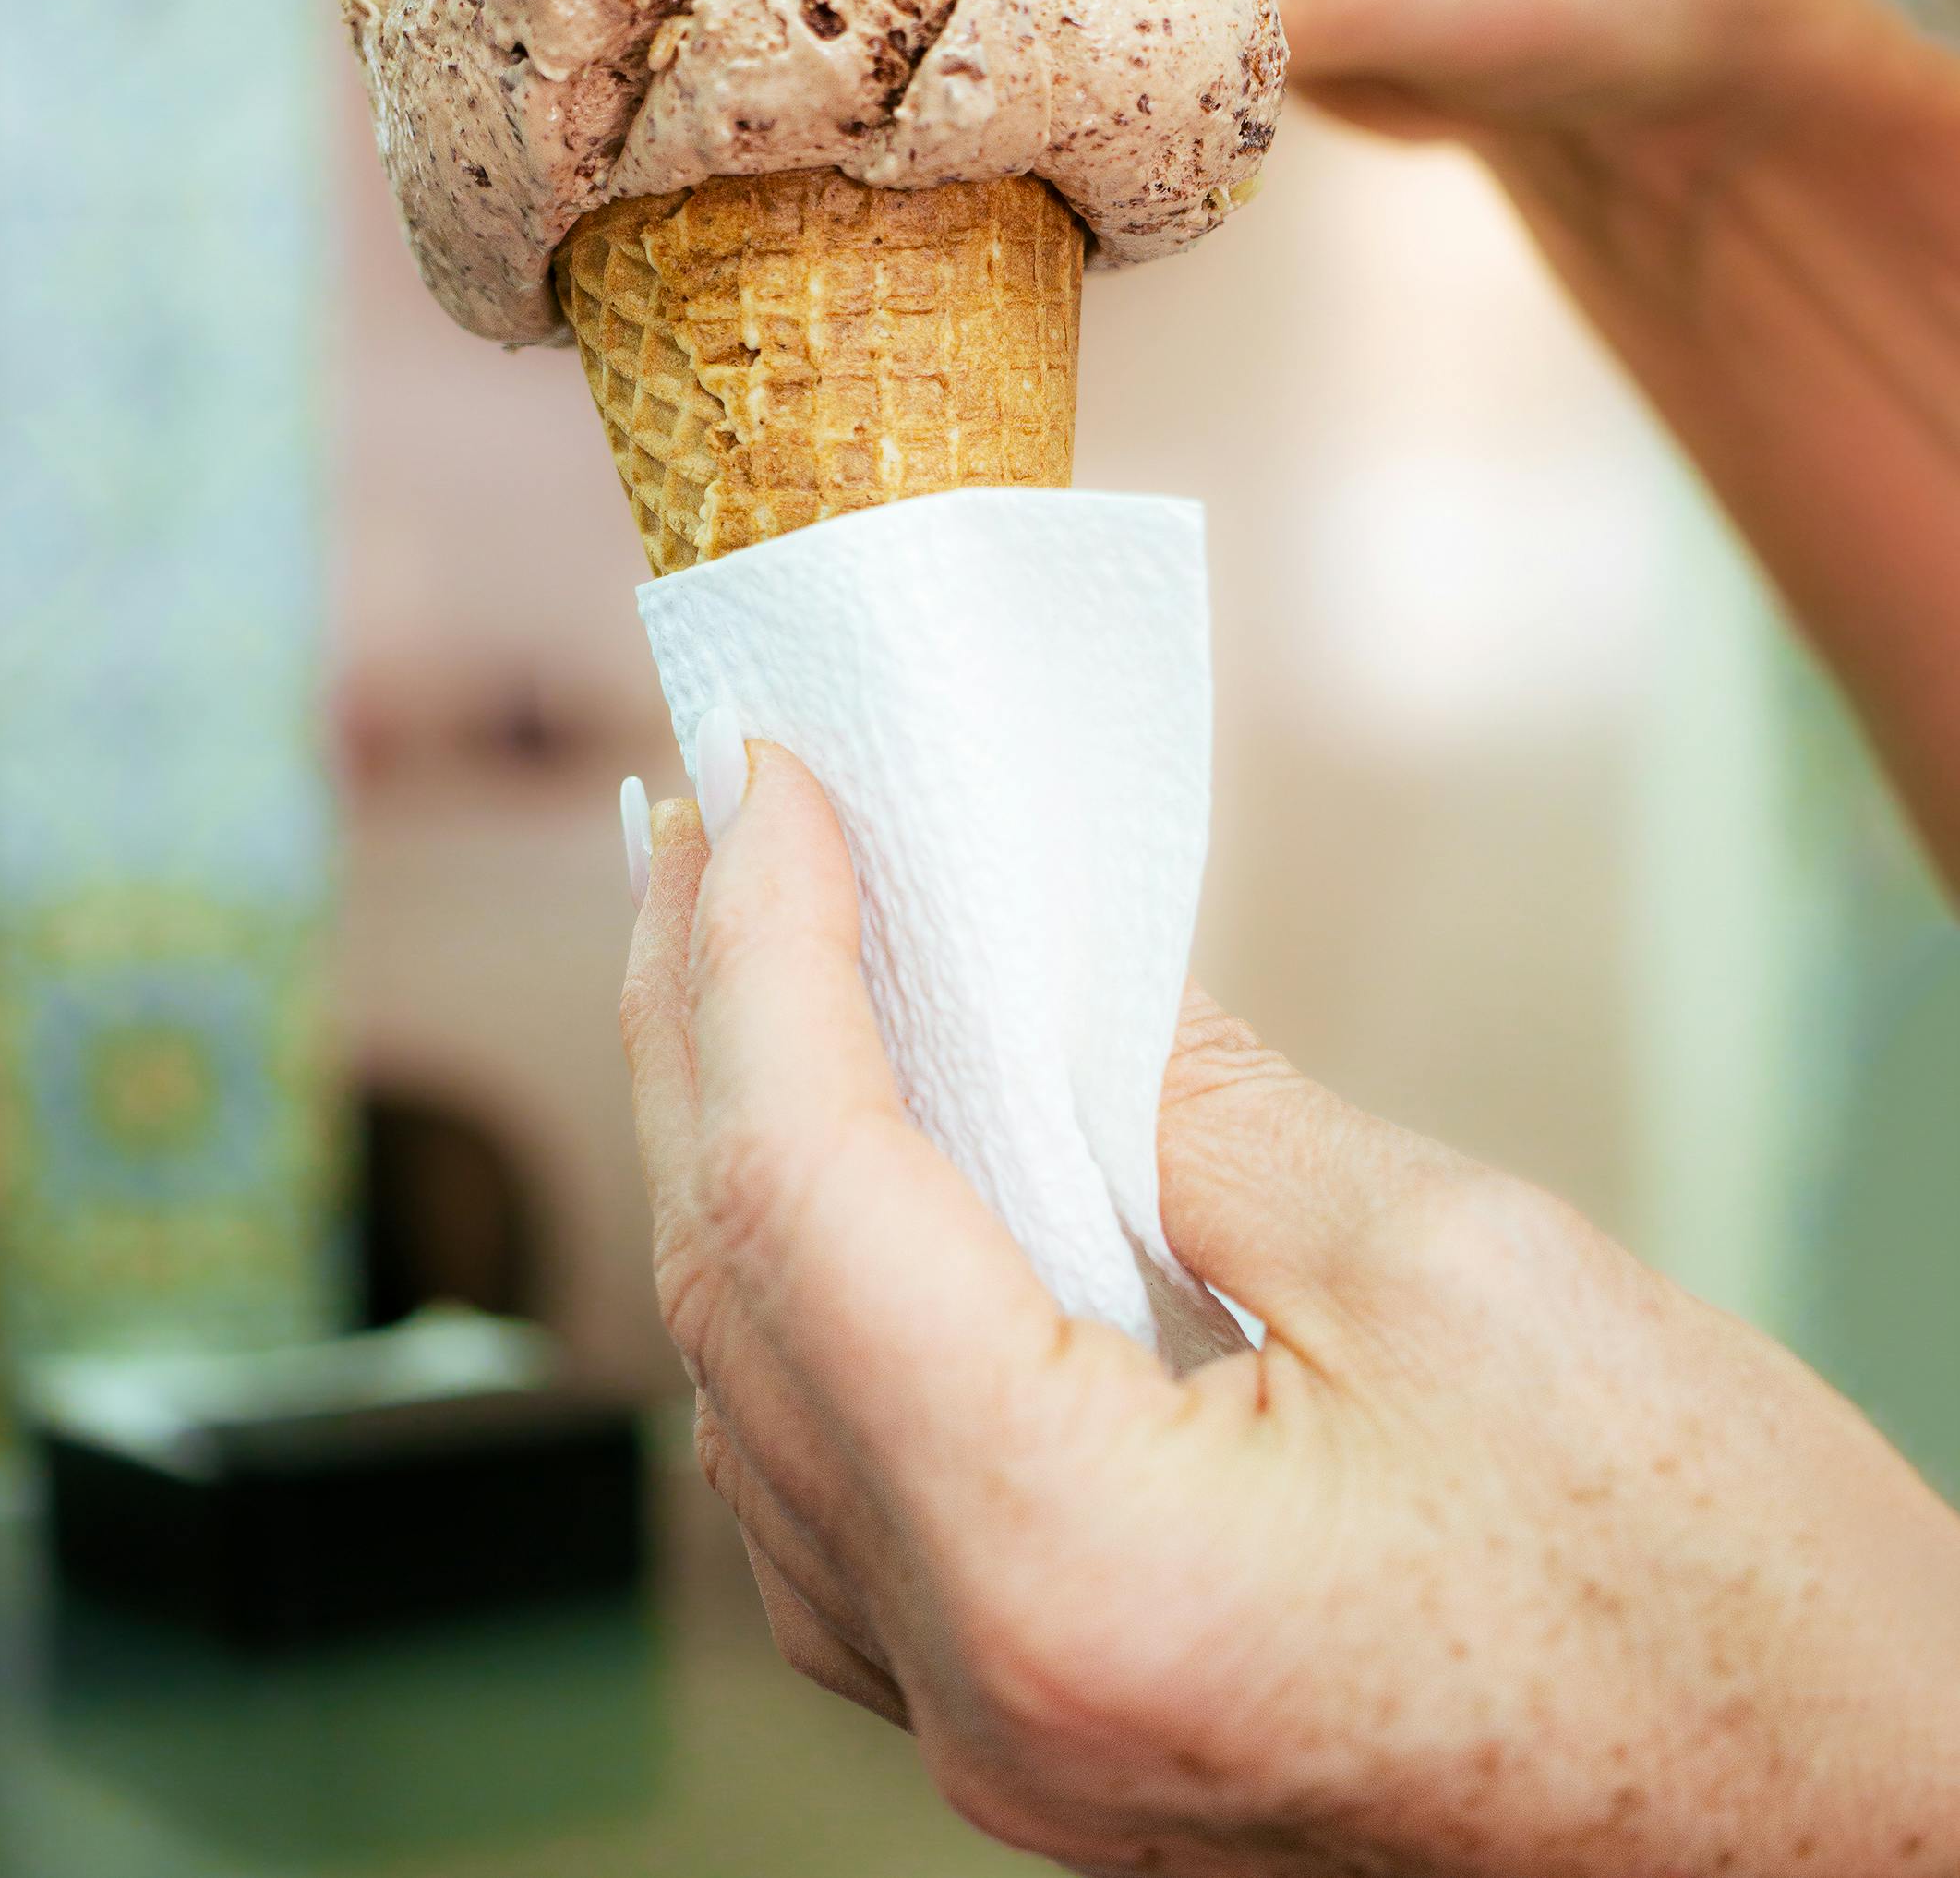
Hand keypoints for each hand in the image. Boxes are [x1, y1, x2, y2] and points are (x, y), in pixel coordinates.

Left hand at [626, 744, 1959, 1877]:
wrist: (1849, 1846)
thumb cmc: (1726, 1605)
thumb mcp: (1465, 1278)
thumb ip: (1198, 1112)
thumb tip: (1047, 984)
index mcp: (1066, 1569)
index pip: (812, 1195)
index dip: (771, 951)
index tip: (770, 775)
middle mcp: (982, 1684)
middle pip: (741, 1298)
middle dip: (704, 1031)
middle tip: (700, 833)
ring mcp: (1000, 1731)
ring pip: (763, 1402)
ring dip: (742, 1155)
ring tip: (736, 967)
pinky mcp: (1052, 1717)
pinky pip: (840, 1490)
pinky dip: (816, 1297)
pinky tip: (845, 1176)